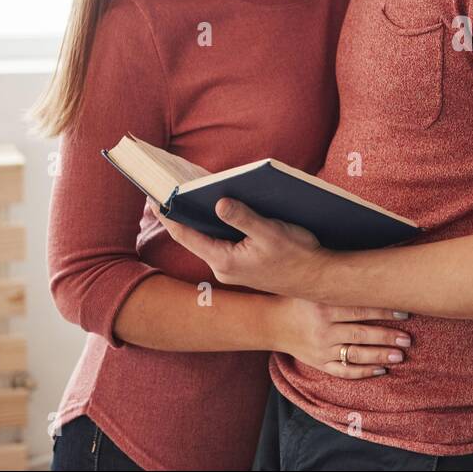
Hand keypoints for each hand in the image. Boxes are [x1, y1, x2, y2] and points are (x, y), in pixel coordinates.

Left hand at [147, 197, 323, 296]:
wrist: (319, 279)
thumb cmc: (298, 257)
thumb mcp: (271, 233)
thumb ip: (243, 218)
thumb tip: (219, 203)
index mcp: (225, 260)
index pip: (187, 236)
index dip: (169, 216)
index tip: (154, 199)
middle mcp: (224, 267)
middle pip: (195, 237)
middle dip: (183, 214)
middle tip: (168, 192)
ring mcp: (234, 268)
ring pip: (210, 239)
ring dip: (202, 219)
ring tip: (192, 196)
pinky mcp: (245, 265)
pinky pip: (224, 242)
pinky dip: (219, 226)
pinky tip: (222, 210)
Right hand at [270, 296, 412, 378]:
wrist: (272, 323)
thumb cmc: (301, 300)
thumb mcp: (317, 289)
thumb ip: (342, 285)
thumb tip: (376, 275)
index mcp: (324, 306)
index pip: (360, 309)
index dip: (384, 311)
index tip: (405, 312)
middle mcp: (323, 329)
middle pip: (361, 333)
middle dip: (387, 336)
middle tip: (408, 339)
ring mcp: (321, 349)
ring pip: (355, 354)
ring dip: (379, 355)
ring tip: (400, 355)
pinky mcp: (319, 363)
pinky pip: (343, 371)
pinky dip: (363, 372)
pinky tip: (381, 370)